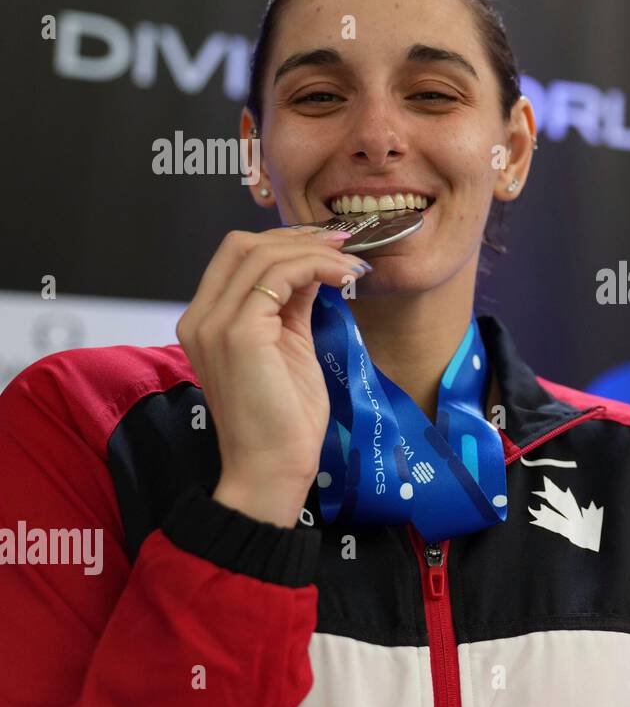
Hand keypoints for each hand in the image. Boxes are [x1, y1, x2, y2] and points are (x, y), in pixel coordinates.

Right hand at [176, 226, 370, 527]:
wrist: (273, 468)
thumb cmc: (284, 418)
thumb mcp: (289, 347)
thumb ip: (292, 306)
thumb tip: (313, 268)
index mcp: (207, 320)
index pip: (237, 255)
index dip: (285, 241)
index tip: (330, 245)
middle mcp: (201, 316)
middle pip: (243, 244)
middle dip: (299, 238)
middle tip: (344, 247)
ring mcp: (215, 323)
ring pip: (262, 254)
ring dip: (315, 252)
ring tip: (351, 266)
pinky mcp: (239, 333)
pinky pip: (278, 277)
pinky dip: (316, 267)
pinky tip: (343, 278)